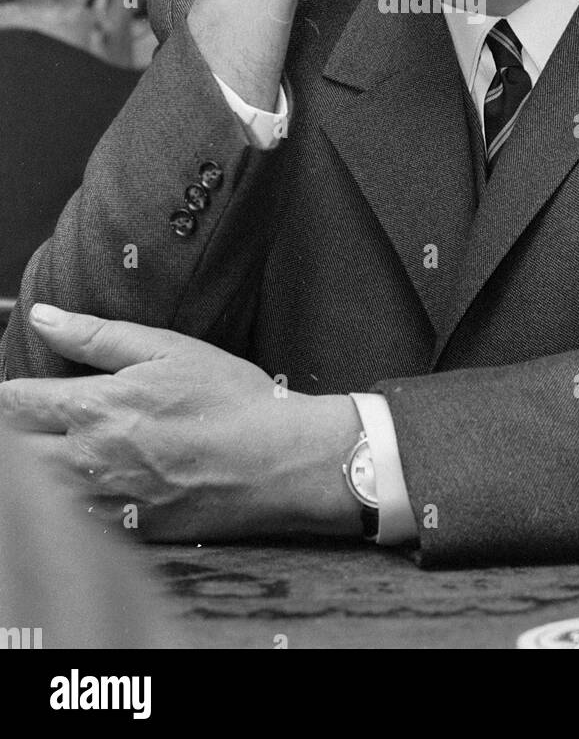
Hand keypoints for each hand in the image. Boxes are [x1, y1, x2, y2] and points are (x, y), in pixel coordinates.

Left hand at [0, 305, 363, 542]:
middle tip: (40, 420)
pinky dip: (70, 504)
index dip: (7, 395)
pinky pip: (74, 523)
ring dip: (41, 470)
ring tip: (64, 451)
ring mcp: (106, 503)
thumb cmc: (231, 398)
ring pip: (39, 493)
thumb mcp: (168, 349)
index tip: (16, 390)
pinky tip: (93, 486)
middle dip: (17, 435)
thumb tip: (42, 317)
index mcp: (94, 408)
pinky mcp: (127, 533)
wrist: (279, 462)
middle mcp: (88, 461)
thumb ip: (97, 335)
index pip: (14, 404)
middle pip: (15, 454)